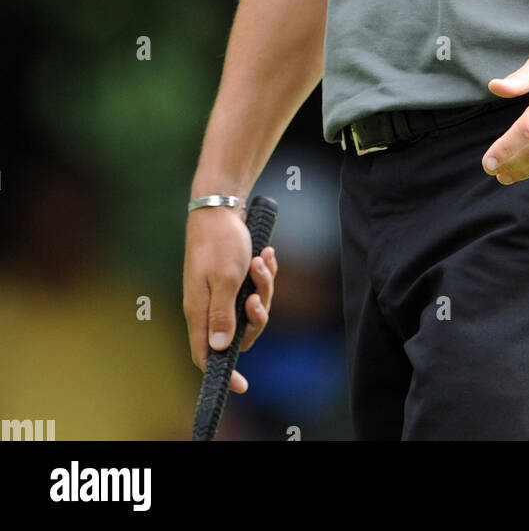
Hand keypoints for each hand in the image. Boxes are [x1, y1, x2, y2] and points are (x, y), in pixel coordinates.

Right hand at [183, 206, 277, 393]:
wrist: (220, 206)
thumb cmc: (219, 241)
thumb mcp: (225, 279)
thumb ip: (222, 315)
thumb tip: (221, 348)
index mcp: (199, 310)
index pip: (206, 354)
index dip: (223, 371)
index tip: (242, 386)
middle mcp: (208, 305)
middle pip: (239, 330)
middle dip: (258, 312)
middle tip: (259, 289)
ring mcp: (220, 292)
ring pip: (250, 308)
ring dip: (263, 286)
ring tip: (263, 260)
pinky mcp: (231, 278)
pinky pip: (253, 288)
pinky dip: (263, 274)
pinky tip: (266, 254)